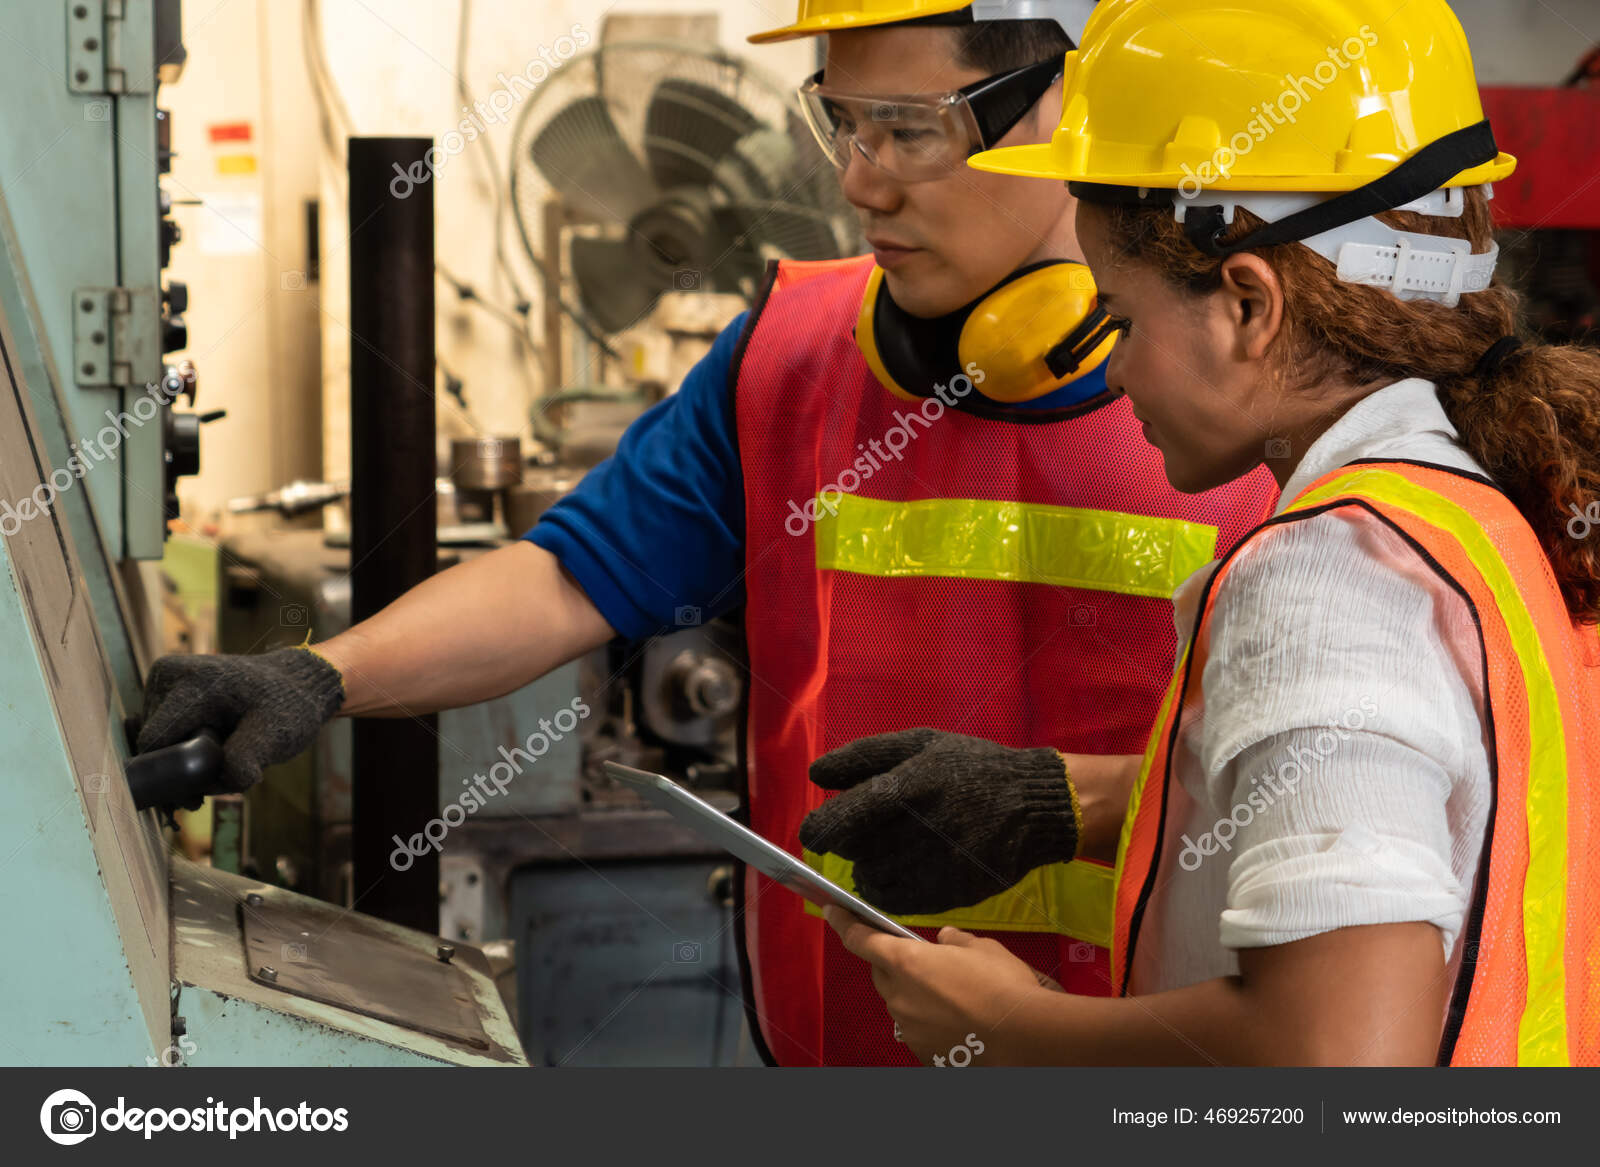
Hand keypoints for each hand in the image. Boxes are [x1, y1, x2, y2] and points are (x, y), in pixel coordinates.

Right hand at [138, 647, 344, 792]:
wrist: (296, 682)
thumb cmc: (288, 706)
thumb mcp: (274, 734)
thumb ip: (243, 760)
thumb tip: (212, 784)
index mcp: (192, 682)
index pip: (155, 741)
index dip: (174, 774)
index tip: (202, 792)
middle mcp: (169, 674)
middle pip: (153, 743)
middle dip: (182, 769)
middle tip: (220, 778)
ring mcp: (164, 679)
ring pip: (157, 739)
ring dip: (184, 758)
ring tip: (222, 757)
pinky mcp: (166, 688)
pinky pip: (163, 729)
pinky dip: (184, 745)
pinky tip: (213, 748)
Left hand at [799, 729, 1078, 914]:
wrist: (1034, 805)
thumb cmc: (971, 768)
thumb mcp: (921, 744)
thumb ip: (865, 756)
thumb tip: (816, 774)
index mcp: (908, 787)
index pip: (845, 818)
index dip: (821, 829)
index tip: (813, 835)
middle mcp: (918, 830)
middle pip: (856, 852)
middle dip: (849, 845)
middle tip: (861, 835)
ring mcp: (935, 866)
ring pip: (873, 880)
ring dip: (867, 869)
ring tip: (884, 852)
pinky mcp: (949, 894)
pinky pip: (898, 902)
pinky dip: (887, 891)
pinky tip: (898, 873)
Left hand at [824, 907, 1054, 1064]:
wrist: (1024, 1039)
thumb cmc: (1002, 986)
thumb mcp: (983, 949)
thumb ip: (957, 942)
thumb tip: (945, 940)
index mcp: (906, 961)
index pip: (860, 939)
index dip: (843, 924)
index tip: (832, 913)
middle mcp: (898, 996)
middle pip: (882, 974)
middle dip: (893, 964)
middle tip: (923, 962)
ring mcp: (909, 1028)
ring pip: (900, 1004)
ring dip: (914, 996)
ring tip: (951, 996)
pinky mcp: (923, 1053)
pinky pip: (917, 1029)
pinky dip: (928, 1021)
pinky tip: (958, 1022)